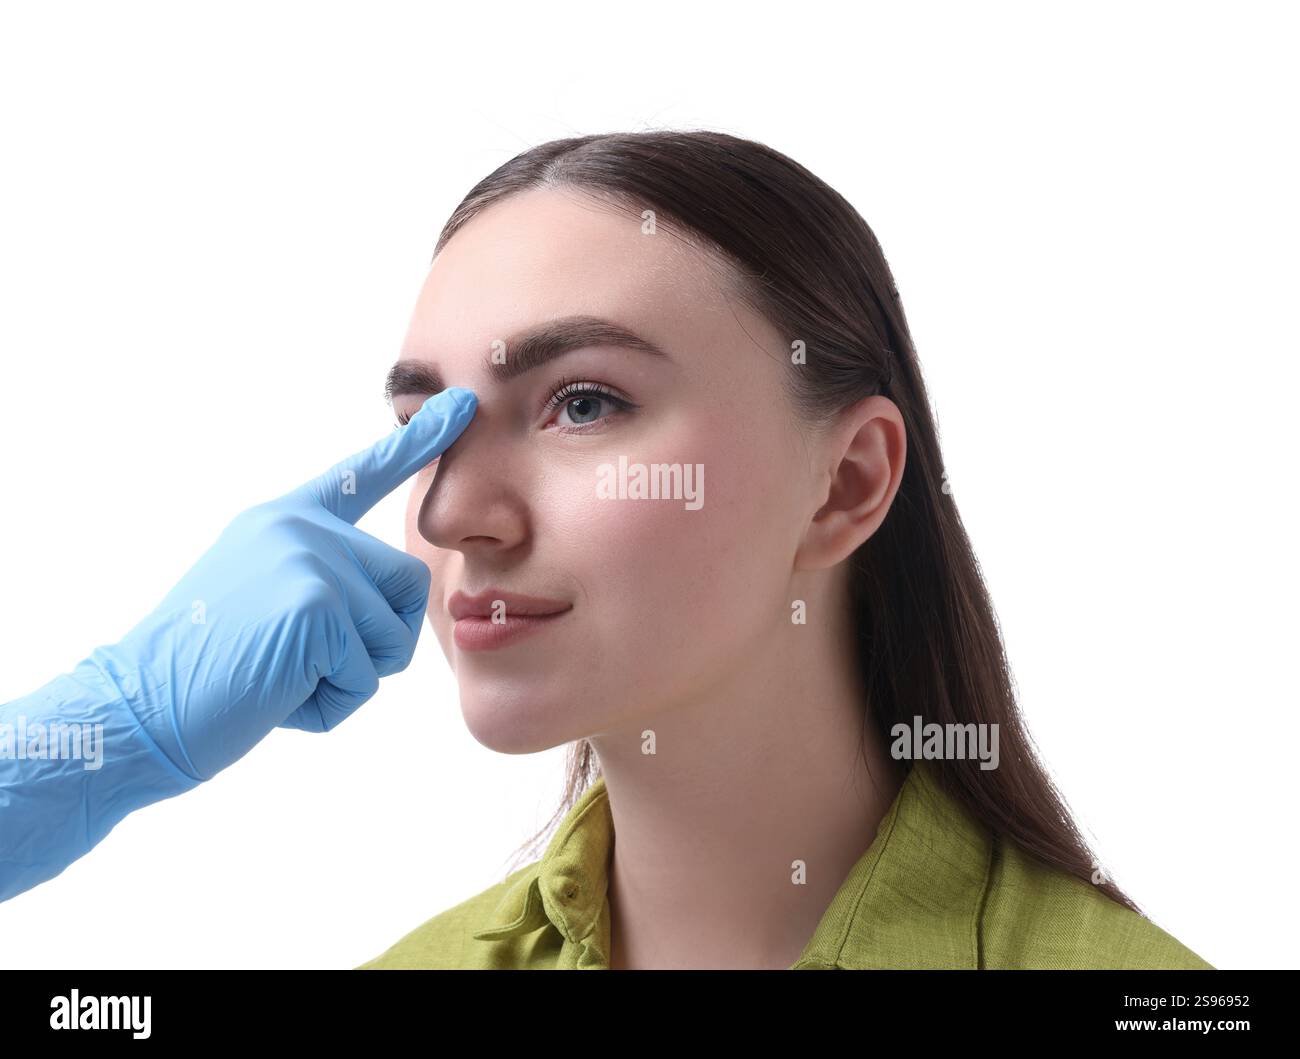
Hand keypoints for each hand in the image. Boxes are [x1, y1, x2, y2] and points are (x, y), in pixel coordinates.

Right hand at [87, 388, 476, 780]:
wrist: (139, 708)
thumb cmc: (209, 669)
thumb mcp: (267, 598)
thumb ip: (320, 576)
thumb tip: (389, 594)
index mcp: (286, 519)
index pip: (362, 475)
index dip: (416, 443)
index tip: (462, 405)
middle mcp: (300, 528)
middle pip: (406, 584)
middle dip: (373, 642)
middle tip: (298, 660)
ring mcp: (308, 560)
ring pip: (392, 637)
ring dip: (348, 677)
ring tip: (281, 675)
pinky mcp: (314, 606)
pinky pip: (366, 676)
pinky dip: (329, 704)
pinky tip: (275, 694)